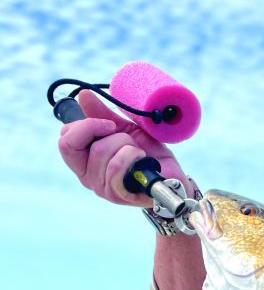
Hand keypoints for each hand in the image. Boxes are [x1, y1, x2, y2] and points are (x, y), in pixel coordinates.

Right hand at [57, 89, 189, 206]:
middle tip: (124, 137)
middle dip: (100, 131)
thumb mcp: (125, 130)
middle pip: (73, 144)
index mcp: (84, 161)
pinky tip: (143, 161)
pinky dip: (132, 156)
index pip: (64, 140)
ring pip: (100, 151)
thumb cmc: (148, 155)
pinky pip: (115, 166)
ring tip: (139, 153)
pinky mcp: (117, 195)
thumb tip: (83, 95)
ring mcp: (101, 188)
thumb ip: (103, 115)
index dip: (84, 125)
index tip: (109, 124)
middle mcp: (87, 176)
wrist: (172, 174)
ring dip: (126, 144)